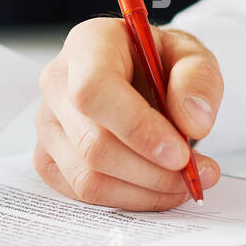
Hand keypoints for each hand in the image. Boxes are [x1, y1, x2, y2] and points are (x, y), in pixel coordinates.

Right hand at [33, 17, 223, 209]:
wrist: (141, 76)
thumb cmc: (159, 63)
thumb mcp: (191, 56)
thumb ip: (198, 80)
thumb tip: (193, 122)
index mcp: (88, 45)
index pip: (94, 89)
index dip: (136, 127)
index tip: (179, 153)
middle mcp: (57, 83)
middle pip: (94, 144)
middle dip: (153, 170)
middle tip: (197, 173)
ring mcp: (47, 124)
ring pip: (88, 177)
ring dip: (146, 191)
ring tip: (184, 182)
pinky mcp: (49, 158)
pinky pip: (83, 194)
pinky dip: (129, 200)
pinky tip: (157, 188)